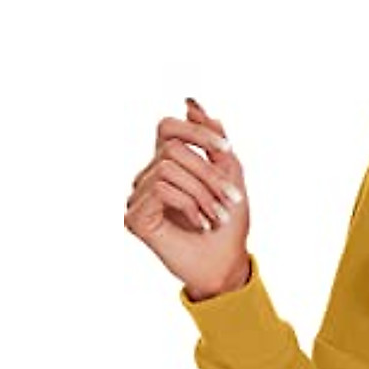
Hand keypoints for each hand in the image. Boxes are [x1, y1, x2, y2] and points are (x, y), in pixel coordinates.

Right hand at [123, 97, 251, 299]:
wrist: (226, 267)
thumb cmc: (229, 226)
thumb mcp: (230, 176)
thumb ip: (213, 141)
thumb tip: (190, 102)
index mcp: (168, 165)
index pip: (168, 128)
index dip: (196, 132)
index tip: (226, 149)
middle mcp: (148, 178)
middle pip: (173, 149)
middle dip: (210, 173)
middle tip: (233, 199)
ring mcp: (138, 197)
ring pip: (168, 169)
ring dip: (204, 193)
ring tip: (218, 217)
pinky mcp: (134, 218)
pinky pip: (161, 190)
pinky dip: (190, 205)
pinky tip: (201, 225)